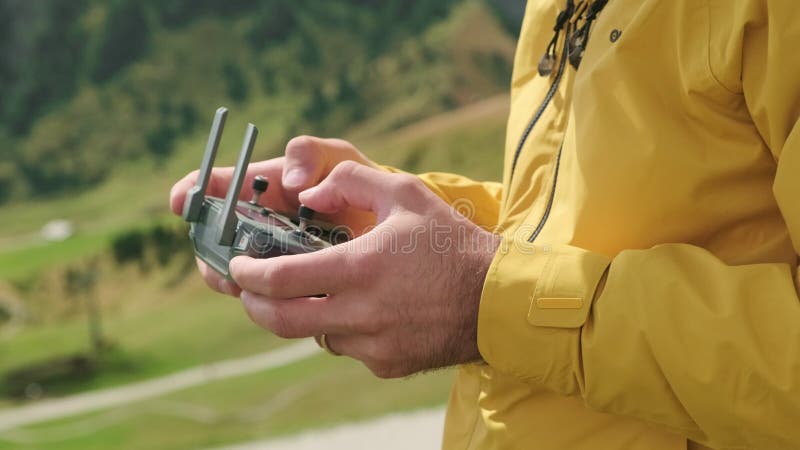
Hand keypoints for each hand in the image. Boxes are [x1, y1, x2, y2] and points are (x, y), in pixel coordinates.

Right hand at [169, 136, 378, 296]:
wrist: (390, 227)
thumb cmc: (357, 183)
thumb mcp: (336, 158)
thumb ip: (311, 155)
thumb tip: (292, 183)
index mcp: (262, 189)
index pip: (215, 187)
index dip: (192, 192)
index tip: (183, 202)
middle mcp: (257, 225)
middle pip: (213, 239)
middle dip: (208, 250)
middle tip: (222, 260)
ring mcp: (269, 257)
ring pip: (232, 271)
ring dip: (229, 278)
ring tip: (242, 284)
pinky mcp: (289, 287)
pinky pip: (266, 297)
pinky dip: (263, 300)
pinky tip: (272, 301)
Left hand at [229, 162, 501, 377]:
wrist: (498, 299)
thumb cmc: (451, 242)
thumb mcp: (405, 193)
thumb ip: (350, 181)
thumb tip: (310, 194)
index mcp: (358, 268)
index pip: (279, 280)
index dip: (247, 275)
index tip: (237, 266)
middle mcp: (360, 313)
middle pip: (280, 321)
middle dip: (253, 304)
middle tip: (250, 290)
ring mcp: (373, 345)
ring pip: (315, 335)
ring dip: (304, 315)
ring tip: (317, 292)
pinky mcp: (387, 365)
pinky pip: (348, 348)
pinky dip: (343, 330)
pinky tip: (365, 309)